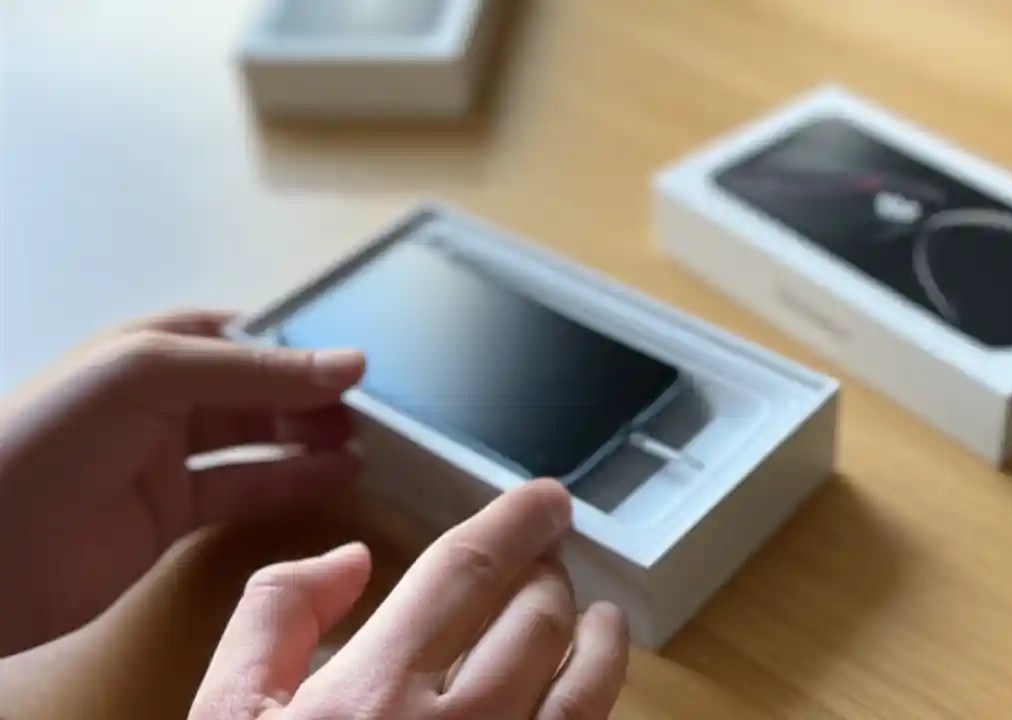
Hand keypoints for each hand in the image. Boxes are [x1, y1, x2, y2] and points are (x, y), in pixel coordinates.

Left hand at [0, 310, 365, 655]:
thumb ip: (256, 370)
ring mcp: (167, 458)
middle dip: (314, 395)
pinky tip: (336, 478)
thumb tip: (353, 361)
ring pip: (258, 440)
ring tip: (369, 444)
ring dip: (311, 439)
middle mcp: (163, 397)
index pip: (244, 335)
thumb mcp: (153, 375)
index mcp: (153, 347)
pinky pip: (245, 490)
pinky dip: (293, 483)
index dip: (299, 346)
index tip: (359, 364)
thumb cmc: (53, 439)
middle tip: (375, 411)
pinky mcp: (171, 515)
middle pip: (258, 388)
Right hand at [189, 480, 628, 719]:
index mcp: (371, 692)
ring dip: (600, 634)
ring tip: (598, 614)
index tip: (547, 499)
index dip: (516, 520)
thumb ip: (274, 616)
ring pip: (588, 683)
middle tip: (546, 562)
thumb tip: (353, 559)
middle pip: (537, 617)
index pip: (468, 570)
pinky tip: (589, 685)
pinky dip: (601, 701)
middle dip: (549, 574)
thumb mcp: (224, 716)